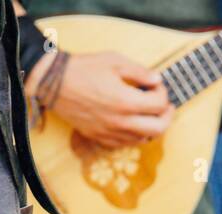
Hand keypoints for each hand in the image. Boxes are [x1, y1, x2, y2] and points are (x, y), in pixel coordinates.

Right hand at [29, 50, 173, 147]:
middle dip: (167, 116)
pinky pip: (126, 144)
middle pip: (159, 128)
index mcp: (126, 101)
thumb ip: (140, 72)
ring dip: (152, 126)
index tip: (155, 85)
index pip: (160, 104)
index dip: (163, 92)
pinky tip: (134, 123)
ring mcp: (110, 132)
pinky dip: (136, 135)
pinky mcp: (100, 138)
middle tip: (166, 106)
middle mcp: (120, 122)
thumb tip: (157, 80)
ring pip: (144, 139)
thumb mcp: (114, 61)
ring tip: (150, 114)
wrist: (54, 84)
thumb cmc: (84, 68)